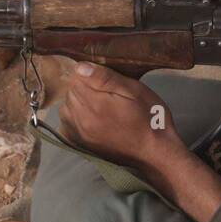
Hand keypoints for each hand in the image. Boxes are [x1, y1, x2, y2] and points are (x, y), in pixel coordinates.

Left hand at [58, 63, 220, 221]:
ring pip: (66, 107)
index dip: (90, 73)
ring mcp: (78, 133)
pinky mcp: (80, 144)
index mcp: (94, 103)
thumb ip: (106, 78)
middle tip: (107, 92)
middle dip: (84, 87)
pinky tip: (90, 118)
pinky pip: (65, 124)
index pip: (76, 77)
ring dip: (78, 101)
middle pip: (70, 91)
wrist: (155, 153)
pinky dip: (73, 117)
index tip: (105, 78)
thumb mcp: (135, 91)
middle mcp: (80, 118)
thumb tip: (80, 67)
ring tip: (100, 104)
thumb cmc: (150, 118)